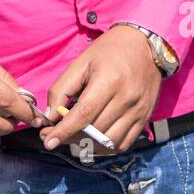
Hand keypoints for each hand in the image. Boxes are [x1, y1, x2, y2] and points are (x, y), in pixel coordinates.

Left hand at [41, 26, 162, 152]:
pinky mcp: (144, 118)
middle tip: (53, 136)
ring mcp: (138, 111)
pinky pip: (123, 144)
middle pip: (95, 130)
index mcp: (109, 81)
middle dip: (70, 137)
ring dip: (87, 145)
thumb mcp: (81, 62)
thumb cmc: (109, 51)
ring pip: (108, 142)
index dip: (64, 131)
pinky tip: (92, 140)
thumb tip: (50, 116)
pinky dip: (105, 147)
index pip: (84, 114)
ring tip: (72, 137)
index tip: (49, 142)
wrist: (145, 45)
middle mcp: (126, 98)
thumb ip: (62, 89)